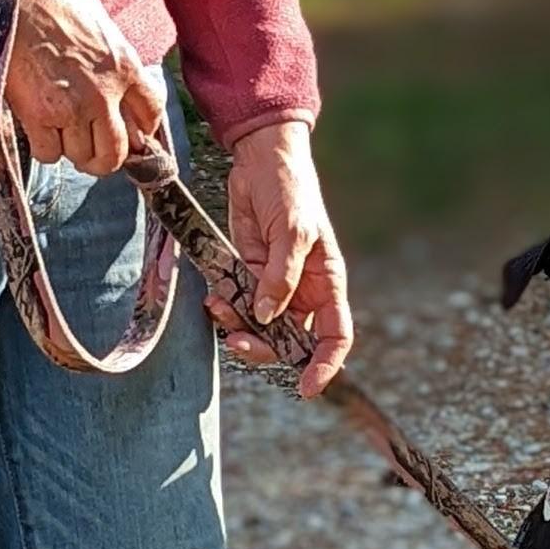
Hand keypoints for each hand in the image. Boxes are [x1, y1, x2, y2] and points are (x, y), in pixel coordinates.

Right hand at [0, 0, 163, 172]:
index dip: (143, 130)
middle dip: (106, 157)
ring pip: (82, 156)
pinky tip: (40, 130)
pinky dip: (45, 148)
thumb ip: (113, 58)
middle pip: (117, 151)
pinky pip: (49, 154)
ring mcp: (72, 108)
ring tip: (61, 132)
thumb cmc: (51, 1)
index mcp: (125, 66)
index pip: (152, 114)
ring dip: (72, 150)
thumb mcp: (99, 23)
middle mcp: (104, 93)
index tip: (133, 134)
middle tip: (93, 152)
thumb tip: (118, 84)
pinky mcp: (38, 117)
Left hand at [206, 119, 352, 397]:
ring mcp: (273, 284)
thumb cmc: (290, 191)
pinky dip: (224, 308)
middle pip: (290, 340)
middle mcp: (302, 291)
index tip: (307, 388)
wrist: (260, 160)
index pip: (336, 336)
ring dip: (238, 327)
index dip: (325, 365)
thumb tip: (267, 317)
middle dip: (265, 349)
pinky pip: (237, 304)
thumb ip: (281, 276)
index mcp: (327, 283)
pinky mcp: (246, 273)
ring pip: (258, 327)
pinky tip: (213, 299)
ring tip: (218, 309)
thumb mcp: (292, 231)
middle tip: (238, 343)